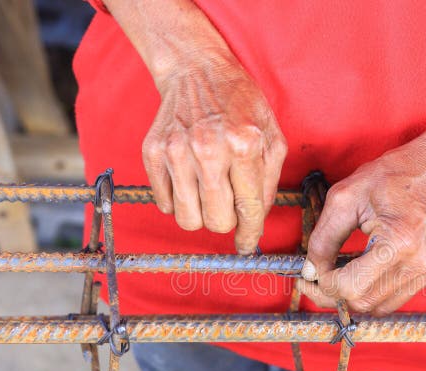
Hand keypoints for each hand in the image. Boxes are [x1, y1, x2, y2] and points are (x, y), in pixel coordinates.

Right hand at [143, 55, 286, 253]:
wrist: (197, 71)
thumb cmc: (240, 104)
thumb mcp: (272, 136)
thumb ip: (268, 182)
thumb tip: (255, 222)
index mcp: (244, 145)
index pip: (248, 210)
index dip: (250, 234)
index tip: (247, 244)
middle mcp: (209, 149)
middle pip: (216, 222)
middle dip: (227, 222)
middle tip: (229, 206)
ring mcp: (176, 151)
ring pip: (187, 220)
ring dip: (201, 215)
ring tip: (209, 194)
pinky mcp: (153, 153)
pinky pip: (165, 204)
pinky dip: (179, 201)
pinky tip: (190, 180)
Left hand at [297, 140, 425, 315]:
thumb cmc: (394, 174)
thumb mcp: (346, 196)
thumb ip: (324, 238)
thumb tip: (311, 272)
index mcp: (400, 241)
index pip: (350, 286)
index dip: (323, 283)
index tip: (310, 273)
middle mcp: (420, 263)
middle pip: (364, 303)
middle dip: (333, 295)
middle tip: (315, 279)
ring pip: (379, 307)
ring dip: (353, 297)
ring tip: (336, 277)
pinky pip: (395, 298)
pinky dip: (373, 291)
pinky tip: (360, 273)